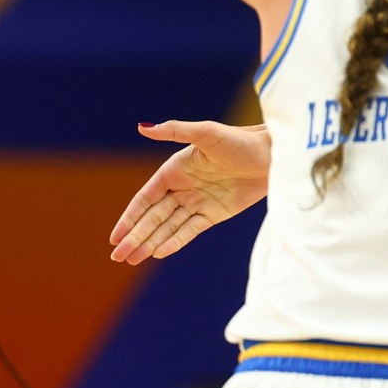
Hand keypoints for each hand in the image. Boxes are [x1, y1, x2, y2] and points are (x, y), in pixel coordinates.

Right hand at [108, 121, 271, 264]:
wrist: (273, 155)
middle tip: (118, 258)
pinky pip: (190, 230)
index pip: (145, 198)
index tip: (115, 237)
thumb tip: (142, 127)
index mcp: (175, 169)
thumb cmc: (240, 140)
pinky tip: (159, 252)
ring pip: (168, 227)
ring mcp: (198, 202)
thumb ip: (174, 131)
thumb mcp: (206, 133)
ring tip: (132, 259)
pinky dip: (175, 242)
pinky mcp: (215, 213)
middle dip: (136, 236)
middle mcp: (183, 187)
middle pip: (153, 217)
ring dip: (150, 243)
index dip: (129, 218)